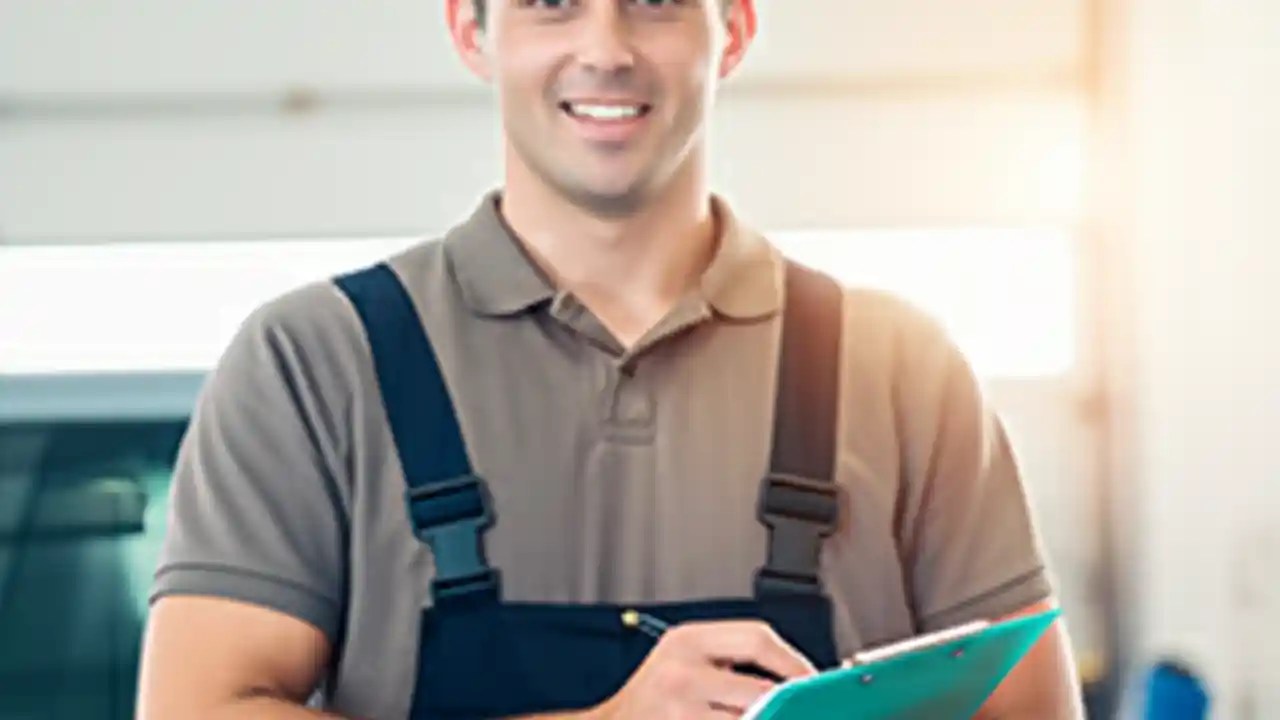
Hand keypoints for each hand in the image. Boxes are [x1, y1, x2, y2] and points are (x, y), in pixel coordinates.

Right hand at [591, 620, 816, 718]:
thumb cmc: (655, 693)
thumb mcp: (686, 657)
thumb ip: (734, 659)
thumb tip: (797, 678)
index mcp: (687, 641)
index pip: (757, 638)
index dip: (794, 660)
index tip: (812, 679)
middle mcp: (681, 674)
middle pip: (760, 688)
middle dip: (786, 705)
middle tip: (802, 709)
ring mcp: (680, 712)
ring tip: (772, 715)